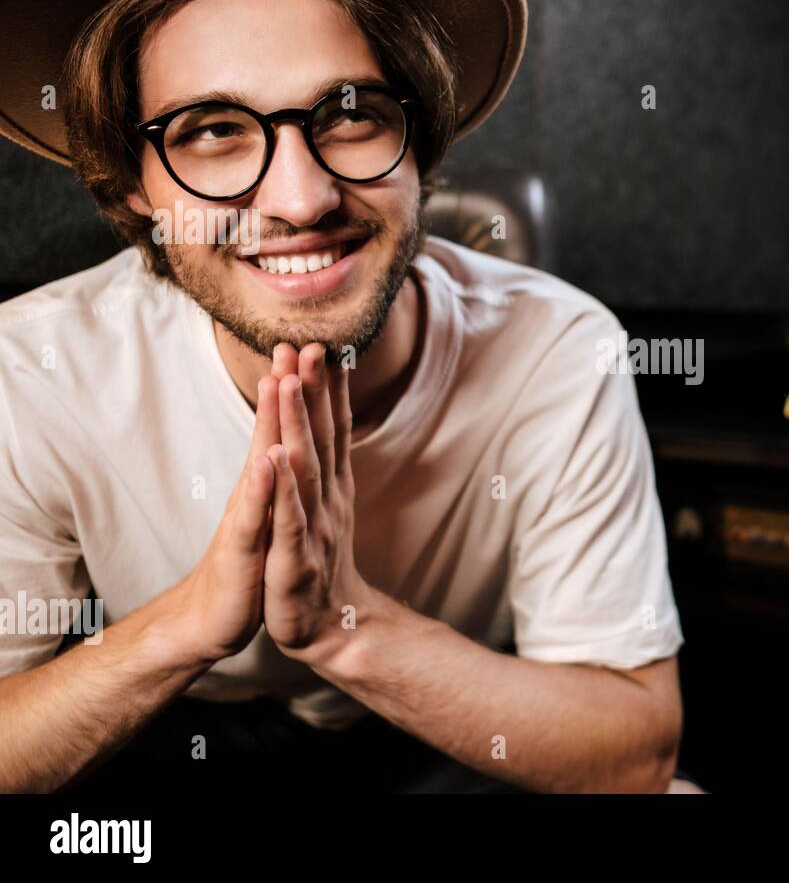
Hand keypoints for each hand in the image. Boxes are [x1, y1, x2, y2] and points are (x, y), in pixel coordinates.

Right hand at [171, 370, 280, 662]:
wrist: (215, 617)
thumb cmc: (250, 562)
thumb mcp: (274, 514)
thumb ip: (281, 477)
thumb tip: (293, 440)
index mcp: (271, 483)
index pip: (288, 428)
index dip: (302, 391)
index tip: (314, 346)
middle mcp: (259, 492)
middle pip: (274, 432)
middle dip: (287, 389)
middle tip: (294, 342)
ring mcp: (249, 517)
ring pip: (263, 463)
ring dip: (272, 423)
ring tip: (279, 381)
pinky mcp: (243, 550)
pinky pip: (257, 515)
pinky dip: (263, 487)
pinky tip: (268, 460)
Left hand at [261, 343, 367, 665]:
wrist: (327, 626)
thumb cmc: (317, 562)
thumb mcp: (322, 508)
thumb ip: (323, 464)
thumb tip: (325, 422)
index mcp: (332, 485)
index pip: (332, 428)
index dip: (328, 386)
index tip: (321, 342)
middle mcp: (328, 499)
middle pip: (321, 436)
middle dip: (314, 390)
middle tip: (309, 344)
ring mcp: (313, 527)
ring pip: (305, 467)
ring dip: (298, 424)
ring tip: (290, 383)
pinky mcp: (295, 558)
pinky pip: (289, 518)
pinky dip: (283, 488)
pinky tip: (275, 459)